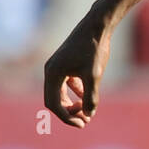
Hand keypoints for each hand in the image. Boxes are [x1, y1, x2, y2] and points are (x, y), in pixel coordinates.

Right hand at [43, 13, 112, 128]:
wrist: (97, 25)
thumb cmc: (94, 48)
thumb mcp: (94, 74)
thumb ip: (91, 96)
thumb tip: (89, 114)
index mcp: (53, 73)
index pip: (54, 104)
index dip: (67, 117)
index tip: (83, 124)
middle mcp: (51, 70)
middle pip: (55, 100)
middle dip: (69, 113)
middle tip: (86, 121)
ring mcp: (57, 66)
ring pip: (60, 93)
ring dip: (72, 104)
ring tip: (88, 112)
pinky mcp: (66, 63)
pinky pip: (66, 84)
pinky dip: (75, 93)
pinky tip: (87, 96)